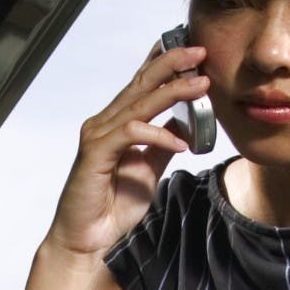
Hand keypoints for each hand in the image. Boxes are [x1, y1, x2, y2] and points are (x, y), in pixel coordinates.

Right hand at [51, 40, 208, 256]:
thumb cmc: (112, 206)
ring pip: (139, 104)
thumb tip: (186, 124)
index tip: (194, 51)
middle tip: (200, 51)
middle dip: (172, 63)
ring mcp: (98, 136)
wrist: (87, 238)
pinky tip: (180, 145)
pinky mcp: (96, 153)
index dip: (166, 63)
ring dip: (173, 92)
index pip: (142, 84)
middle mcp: (105, 123)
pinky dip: (158, 135)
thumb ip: (163, 146)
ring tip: (202, 86)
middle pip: (141, 84)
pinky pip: (131, 134)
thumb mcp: (149, 170)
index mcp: (117, 123)